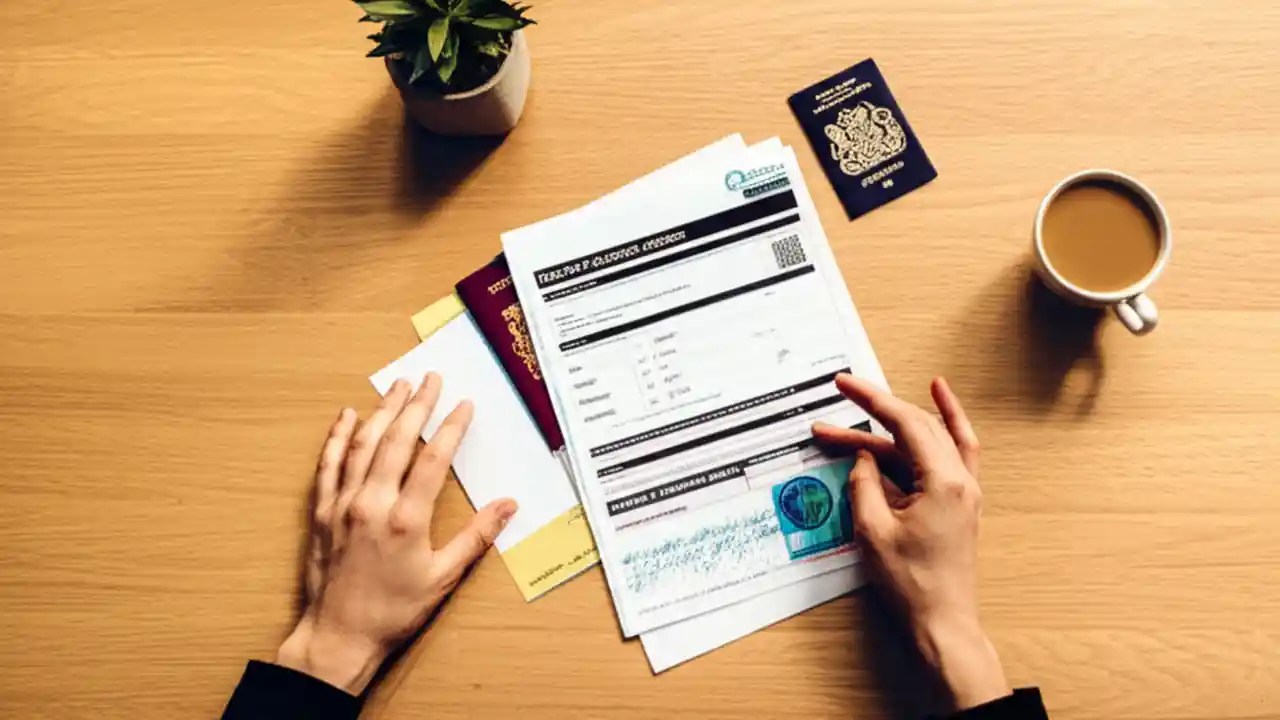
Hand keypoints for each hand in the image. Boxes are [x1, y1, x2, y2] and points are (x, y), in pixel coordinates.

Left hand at [275, 374, 517, 694]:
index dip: (451, 428)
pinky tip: (348, 416)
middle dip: (416, 406)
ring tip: (397, 387)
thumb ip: (476, 538)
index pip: (433, 459)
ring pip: (363, 445)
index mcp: (406, 519)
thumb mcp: (443, 579)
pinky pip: (329, 464)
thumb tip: (508, 505)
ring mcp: (343, 505)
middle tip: (430, 379)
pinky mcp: (323, 513)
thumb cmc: (393, 613)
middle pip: (397, 441)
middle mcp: (372, 504)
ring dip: (382, 412)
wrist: (338, 637)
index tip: (463, 404)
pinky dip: (337, 437)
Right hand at [812, 374, 1009, 710]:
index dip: (871, 400)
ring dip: (897, 421)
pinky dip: (947, 423)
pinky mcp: (960, 500)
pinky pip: (958, 449)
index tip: (844, 385)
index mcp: (943, 482)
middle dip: (874, 413)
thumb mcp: (873, 530)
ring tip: (866, 402)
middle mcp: (961, 479)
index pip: (904, 424)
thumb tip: (862, 457)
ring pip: (931, 437)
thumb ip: (864, 484)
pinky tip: (939, 398)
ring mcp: (965, 489)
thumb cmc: (910, 584)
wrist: (942, 622)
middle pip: (915, 428)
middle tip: (839, 401)